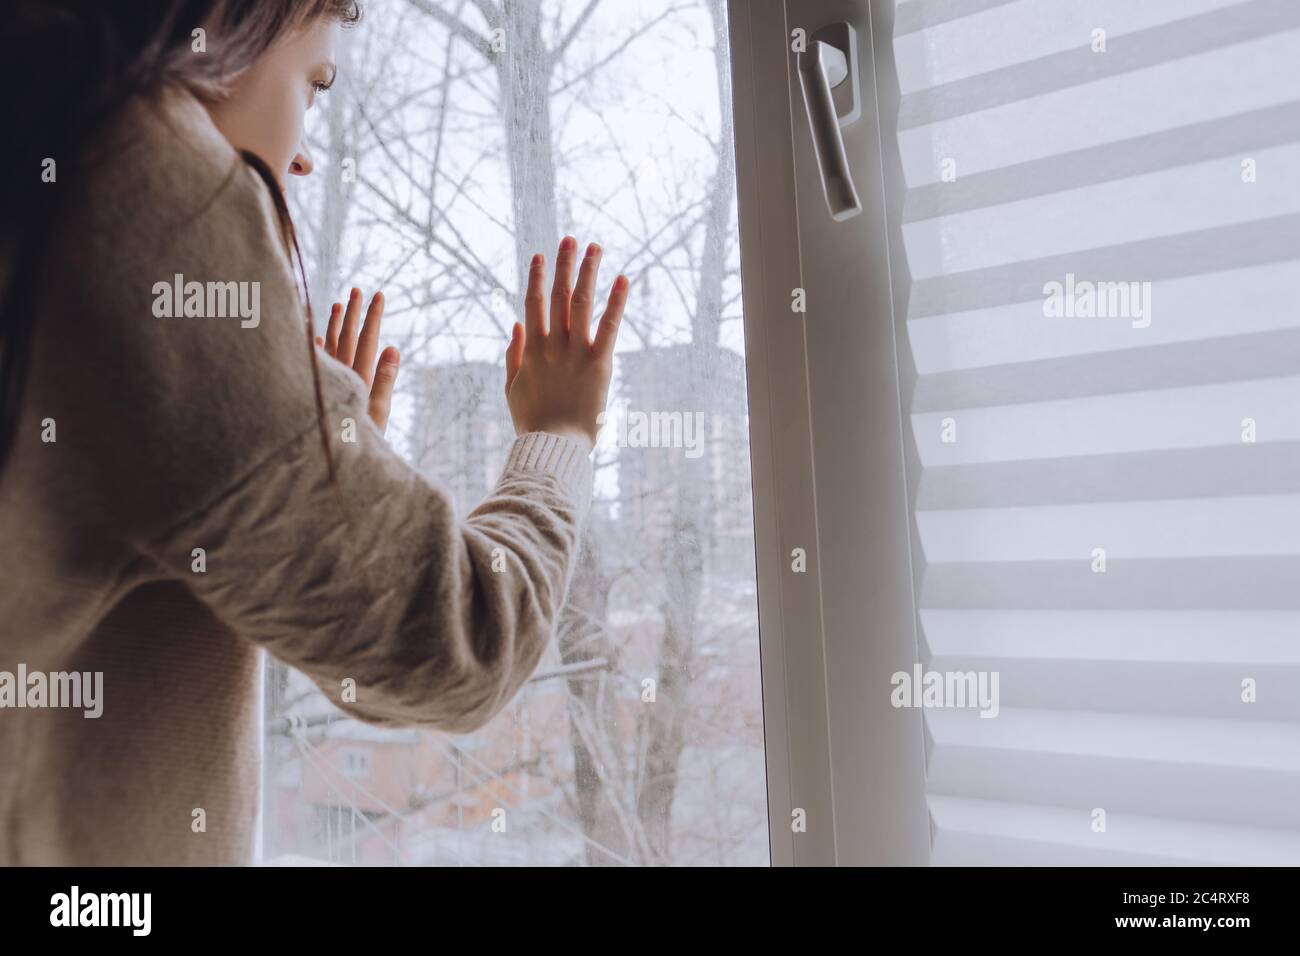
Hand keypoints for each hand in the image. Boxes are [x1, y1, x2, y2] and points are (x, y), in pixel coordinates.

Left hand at [317, 287, 400, 432]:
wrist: (330, 462)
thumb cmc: (359, 442)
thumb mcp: (379, 413)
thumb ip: (386, 380)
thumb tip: (393, 346)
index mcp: (358, 379)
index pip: (366, 339)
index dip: (372, 316)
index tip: (377, 295)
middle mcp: (339, 376)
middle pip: (345, 337)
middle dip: (353, 312)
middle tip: (356, 289)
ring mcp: (324, 383)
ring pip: (328, 346)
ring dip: (332, 324)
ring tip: (336, 305)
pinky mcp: (312, 391)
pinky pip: (311, 362)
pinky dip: (314, 348)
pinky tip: (314, 337)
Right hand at [505, 236, 626, 451]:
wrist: (554, 447)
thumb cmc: (533, 423)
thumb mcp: (512, 389)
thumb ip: (513, 355)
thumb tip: (516, 324)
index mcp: (532, 350)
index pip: (533, 304)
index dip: (537, 277)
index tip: (541, 254)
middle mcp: (552, 345)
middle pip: (558, 295)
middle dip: (564, 265)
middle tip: (571, 239)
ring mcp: (575, 353)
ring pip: (581, 303)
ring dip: (588, 272)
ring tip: (595, 248)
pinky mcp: (599, 364)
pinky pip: (609, 326)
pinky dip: (616, 301)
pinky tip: (623, 278)